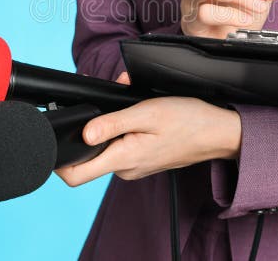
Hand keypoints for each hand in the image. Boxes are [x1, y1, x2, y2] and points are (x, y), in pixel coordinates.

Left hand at [54, 78, 240, 186]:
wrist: (218, 131)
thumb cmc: (189, 119)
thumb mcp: (147, 113)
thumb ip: (112, 123)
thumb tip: (83, 133)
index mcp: (123, 159)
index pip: (75, 176)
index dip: (59, 160)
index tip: (59, 137)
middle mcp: (125, 168)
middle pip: (90, 154)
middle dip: (94, 125)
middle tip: (110, 102)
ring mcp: (134, 166)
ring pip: (108, 146)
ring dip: (112, 123)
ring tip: (132, 104)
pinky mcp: (142, 159)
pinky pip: (123, 145)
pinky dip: (126, 127)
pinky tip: (141, 112)